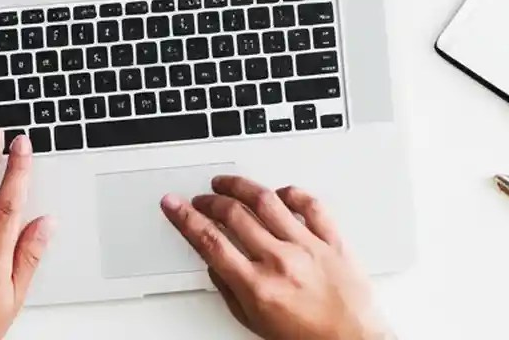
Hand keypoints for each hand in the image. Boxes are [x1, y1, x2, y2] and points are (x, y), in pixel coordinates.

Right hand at [160, 176, 389, 339]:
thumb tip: (215, 263)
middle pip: (234, 215)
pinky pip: (311, 205)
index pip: (210, 241)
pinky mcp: (334, 240)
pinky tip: (279, 193)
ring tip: (228, 183)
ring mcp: (309, 247)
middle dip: (210, 200)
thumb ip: (230, 290)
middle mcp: (281, 261)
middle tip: (201, 197)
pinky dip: (291, 193)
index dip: (185, 218)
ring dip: (241, 186)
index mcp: (258, 286)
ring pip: (267, 201)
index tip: (173, 205)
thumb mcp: (255, 323)